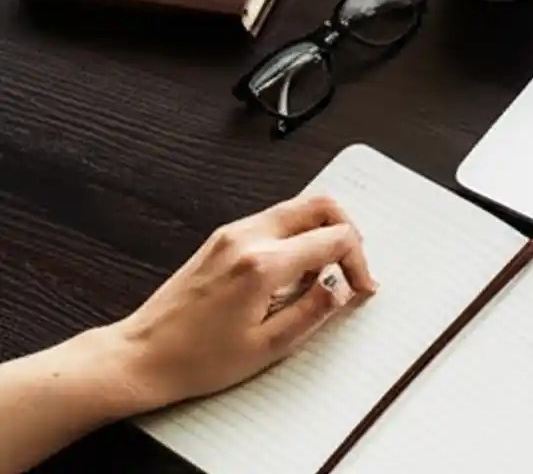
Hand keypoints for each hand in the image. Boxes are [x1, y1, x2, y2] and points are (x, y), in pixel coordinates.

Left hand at [108, 195, 376, 409]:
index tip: (360, 287)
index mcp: (262, 265)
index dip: (358, 262)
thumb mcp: (268, 346)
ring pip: (297, 209)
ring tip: (323, 275)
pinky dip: (297, 237)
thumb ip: (314, 311)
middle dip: (347, 232)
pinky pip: (274, 221)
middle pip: (320, 204)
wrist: (142, 356)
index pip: (334, 238)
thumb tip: (343, 288)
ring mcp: (232, 234)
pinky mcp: (222, 239)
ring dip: (321, 233)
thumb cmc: (196, 359)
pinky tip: (294, 274)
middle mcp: (247, 238)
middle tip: (351, 267)